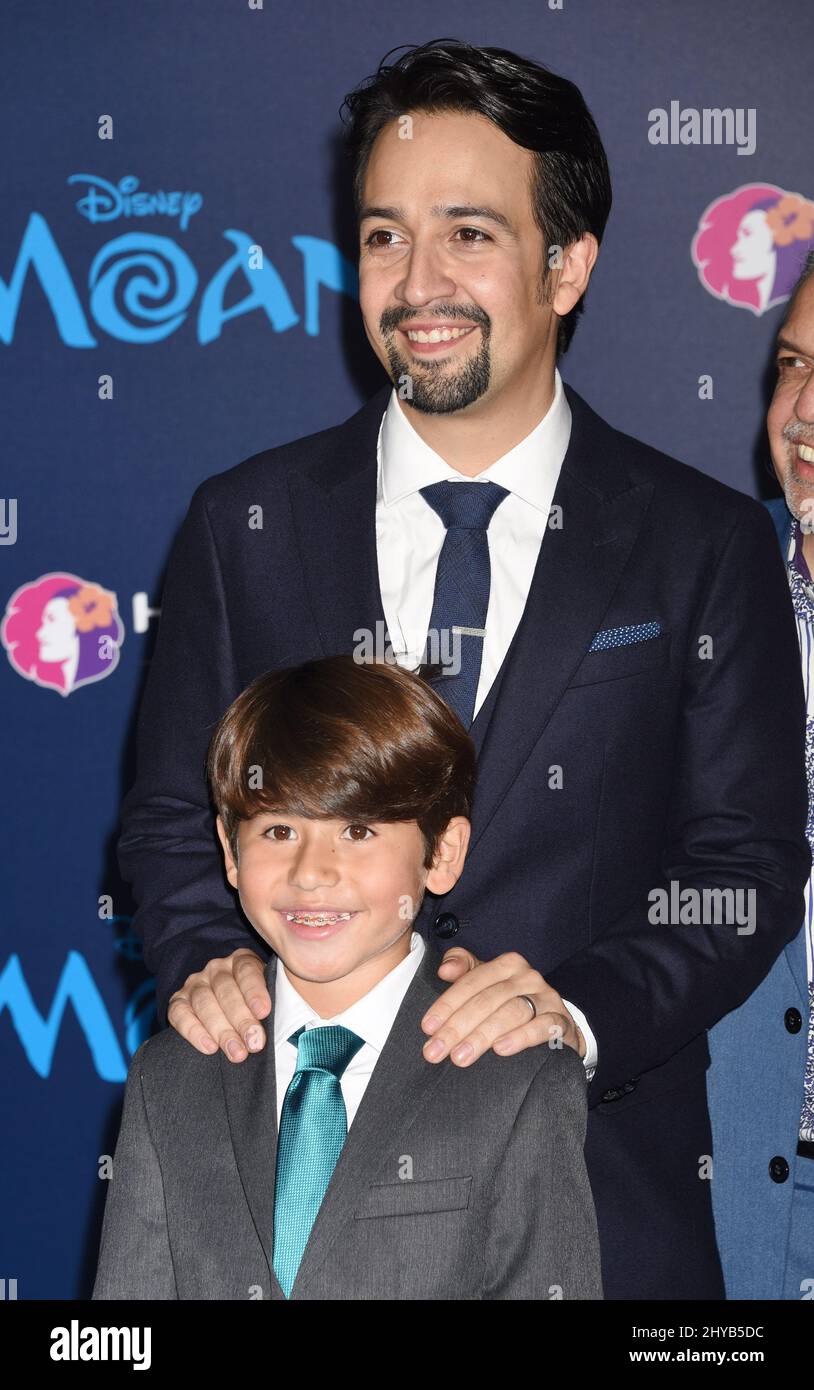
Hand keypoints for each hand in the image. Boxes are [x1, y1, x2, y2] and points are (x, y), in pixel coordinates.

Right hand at [167, 949, 270, 1060]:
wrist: (226, 1011)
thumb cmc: (254, 1007)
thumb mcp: (266, 998)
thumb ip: (274, 1004)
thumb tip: (287, 1024)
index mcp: (242, 960)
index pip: (247, 970)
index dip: (255, 991)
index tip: (264, 1013)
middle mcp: (216, 968)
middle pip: (226, 989)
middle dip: (241, 1019)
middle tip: (253, 1043)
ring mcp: (195, 983)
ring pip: (204, 1001)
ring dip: (221, 1029)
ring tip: (236, 1052)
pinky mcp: (178, 1001)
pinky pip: (180, 1013)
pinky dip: (193, 1031)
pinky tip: (209, 1047)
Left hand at [421, 949, 585, 1065]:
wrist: (555, 1025)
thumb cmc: (511, 1003)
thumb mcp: (486, 983)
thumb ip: (463, 968)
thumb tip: (444, 970)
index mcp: (506, 965)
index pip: (471, 981)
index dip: (447, 1004)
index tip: (427, 1028)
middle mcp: (528, 977)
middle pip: (487, 1000)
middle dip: (457, 1027)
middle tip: (436, 1051)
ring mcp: (547, 998)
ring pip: (511, 1013)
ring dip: (482, 1036)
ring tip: (460, 1056)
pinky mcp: (561, 1021)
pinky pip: (543, 1027)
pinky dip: (521, 1038)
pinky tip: (500, 1050)